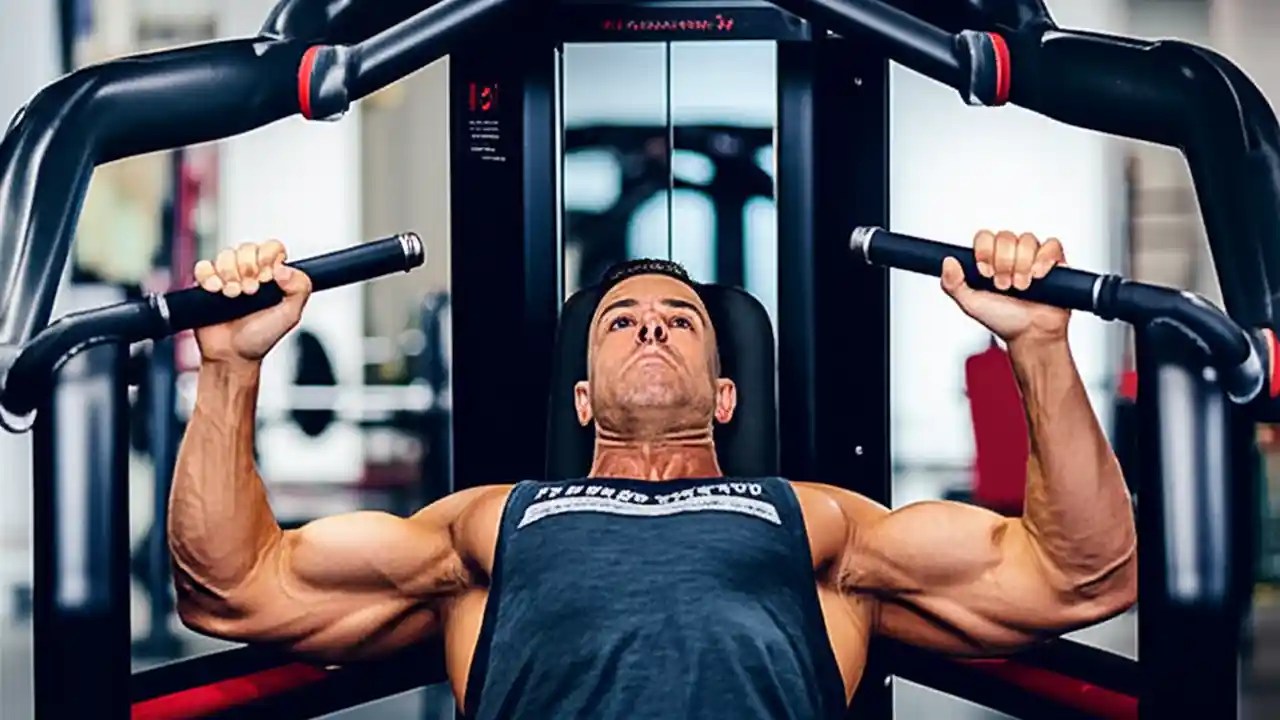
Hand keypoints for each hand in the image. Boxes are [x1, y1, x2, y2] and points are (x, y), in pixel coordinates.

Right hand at [192, 240, 312, 363]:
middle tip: (250, 291)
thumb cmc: (261, 336)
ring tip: (234, 295)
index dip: (267, 258)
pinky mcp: (206, 283)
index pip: (271, 247)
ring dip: (230, 275)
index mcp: (272, 275)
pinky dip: (208, 277)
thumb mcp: (291, 314)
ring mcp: (227, 276)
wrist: (233, 354)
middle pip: (247, 248)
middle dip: (248, 269)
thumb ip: (300, 288)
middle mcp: (250, 272)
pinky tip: (216, 291)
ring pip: (225, 255)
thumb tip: (284, 269)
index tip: (266, 278)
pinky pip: (203, 266)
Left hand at [941, 230, 1069, 344]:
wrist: (1031, 334)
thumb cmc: (1003, 319)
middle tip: (1004, 285)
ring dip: (1022, 266)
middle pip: (1005, 237)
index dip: (984, 252)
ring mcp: (1033, 256)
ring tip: (1021, 287)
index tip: (985, 273)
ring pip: (1026, 240)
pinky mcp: (1054, 261)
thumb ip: (952, 284)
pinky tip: (1038, 276)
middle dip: (1003, 264)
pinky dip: (1043, 259)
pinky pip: (1051, 245)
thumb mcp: (970, 304)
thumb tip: (947, 261)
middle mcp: (1011, 254)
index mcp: (990, 259)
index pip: (984, 237)